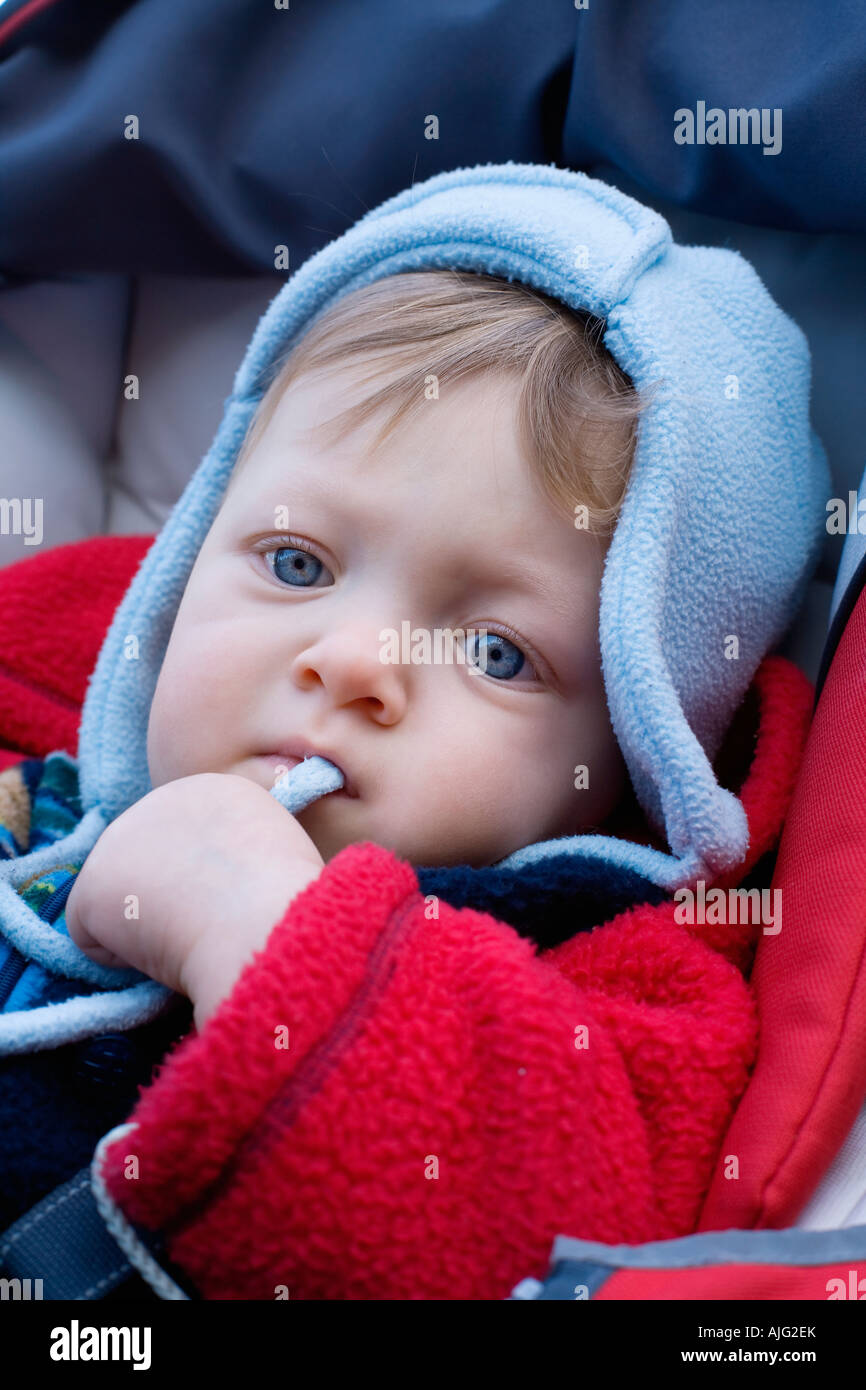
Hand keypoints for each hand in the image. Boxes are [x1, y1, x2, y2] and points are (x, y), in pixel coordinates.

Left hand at [65, 773, 324, 1029]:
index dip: (211, 883)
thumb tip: (232, 885)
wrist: (263, 923)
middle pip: (154, 866)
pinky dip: (126, 960)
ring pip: (128, 902)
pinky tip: (166, 950)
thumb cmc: (292, 905)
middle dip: (175, 900)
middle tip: (216, 925)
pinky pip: (97, 941)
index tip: (239, 903)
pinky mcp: (92, 883)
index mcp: (219, 790)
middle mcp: (163, 798)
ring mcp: (120, 837)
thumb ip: (248, 856)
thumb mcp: (285, 858)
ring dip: (153, 928)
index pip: (194, 844)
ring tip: (195, 936)